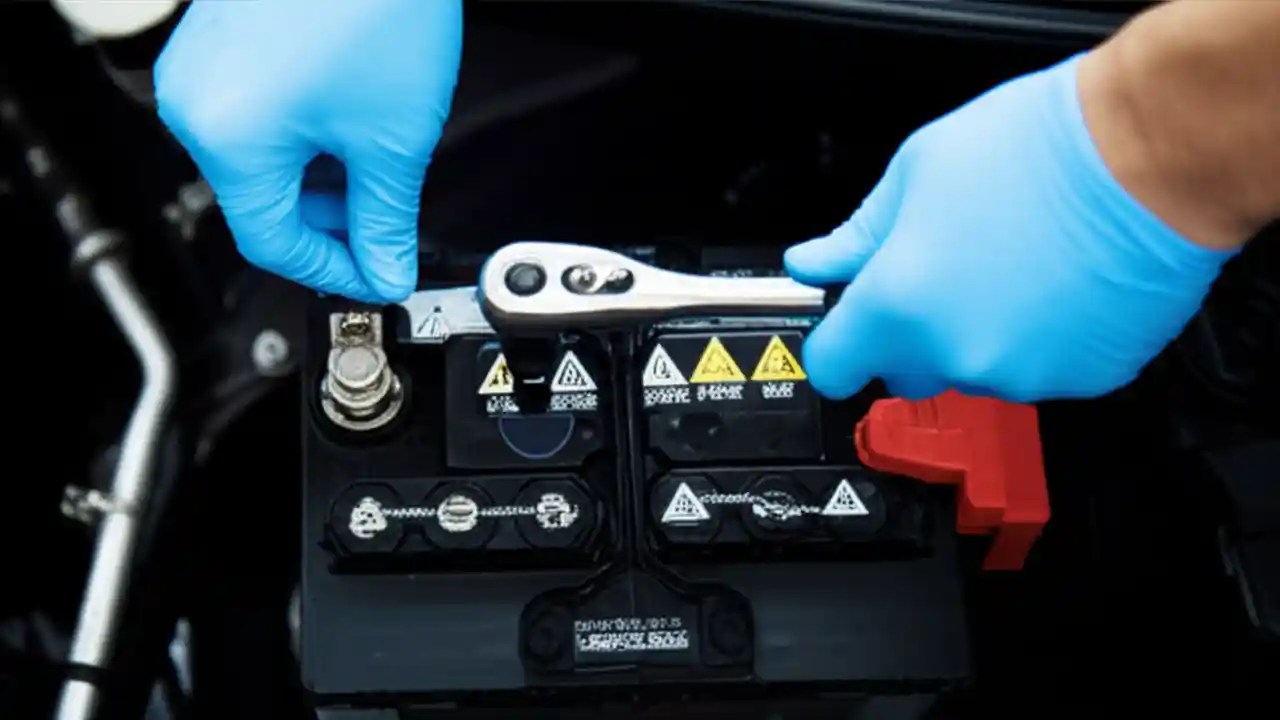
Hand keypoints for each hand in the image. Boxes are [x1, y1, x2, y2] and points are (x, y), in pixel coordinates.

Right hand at [154, 0, 461, 302]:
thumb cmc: (373, 2)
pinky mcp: (220, 44)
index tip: (378, 276)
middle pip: (263, 202)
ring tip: (378, 177)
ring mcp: (203, 70)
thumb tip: (386, 266)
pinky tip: (351, 134)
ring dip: (321, 185)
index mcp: (228, 136)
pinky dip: (306, 141)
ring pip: (262, 161)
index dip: (334, 270)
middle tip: (386, 235)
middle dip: (332, 227)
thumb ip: (387, 218)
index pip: (273, 242)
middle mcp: (197, 104)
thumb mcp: (393, 136)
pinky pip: (256, 117)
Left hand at [784, 53, 1236, 402]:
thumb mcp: (916, 171)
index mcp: (899, 305)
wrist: (1150, 155)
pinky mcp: (1082, 380)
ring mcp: (1022, 375)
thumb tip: (817, 263)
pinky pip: (1040, 369)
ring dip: (980, 333)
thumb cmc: (1037, 150)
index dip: (836, 345)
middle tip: (944, 272)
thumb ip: (858, 235)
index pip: (833, 365)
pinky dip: (1040, 339)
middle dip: (911, 335)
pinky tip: (1055, 284)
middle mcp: (956, 353)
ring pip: (976, 369)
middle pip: (906, 372)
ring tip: (1012, 264)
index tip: (845, 331)